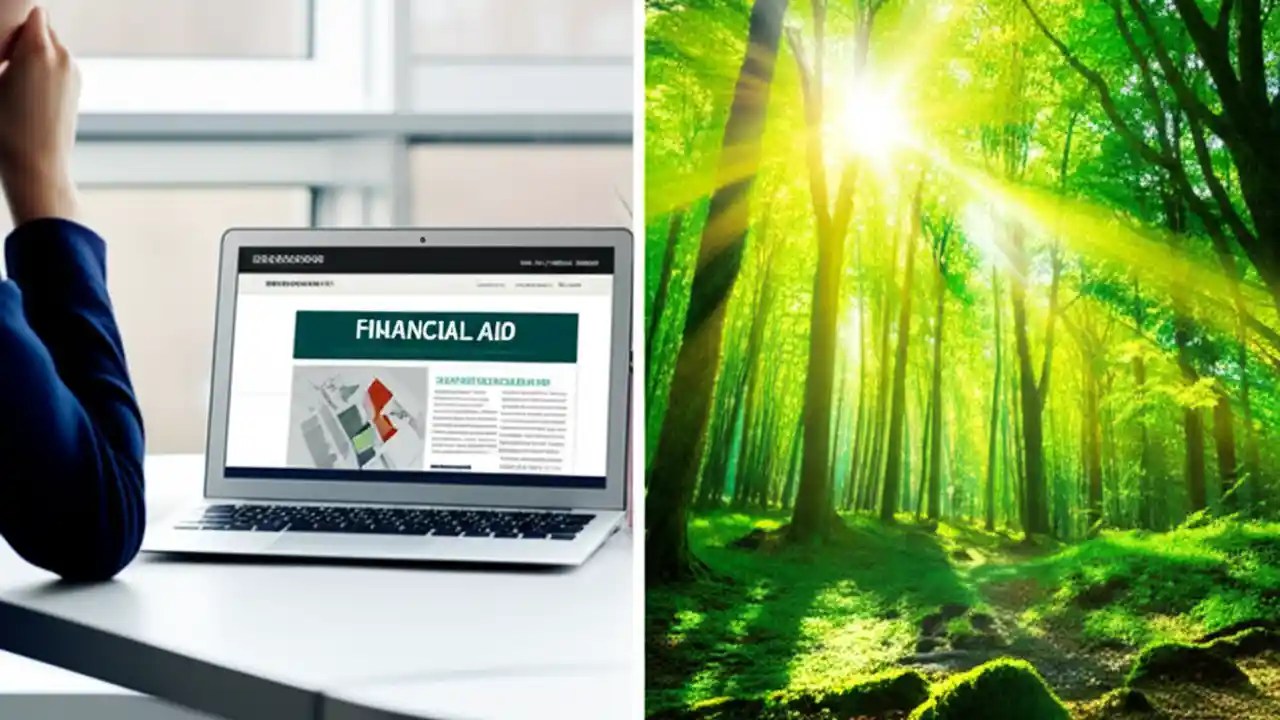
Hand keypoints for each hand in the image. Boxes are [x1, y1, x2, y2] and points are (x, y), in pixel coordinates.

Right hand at [0, 7, 79, 224]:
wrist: (38, 166)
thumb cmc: (5, 128)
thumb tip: (5, 57)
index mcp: (39, 50)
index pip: (33, 12)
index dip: (14, 21)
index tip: (1, 41)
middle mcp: (63, 57)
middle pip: (43, 27)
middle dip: (24, 34)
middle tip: (4, 58)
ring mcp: (74, 73)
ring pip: (53, 46)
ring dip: (34, 51)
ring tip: (13, 74)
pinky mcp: (77, 88)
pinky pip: (59, 64)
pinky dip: (45, 66)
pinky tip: (27, 88)